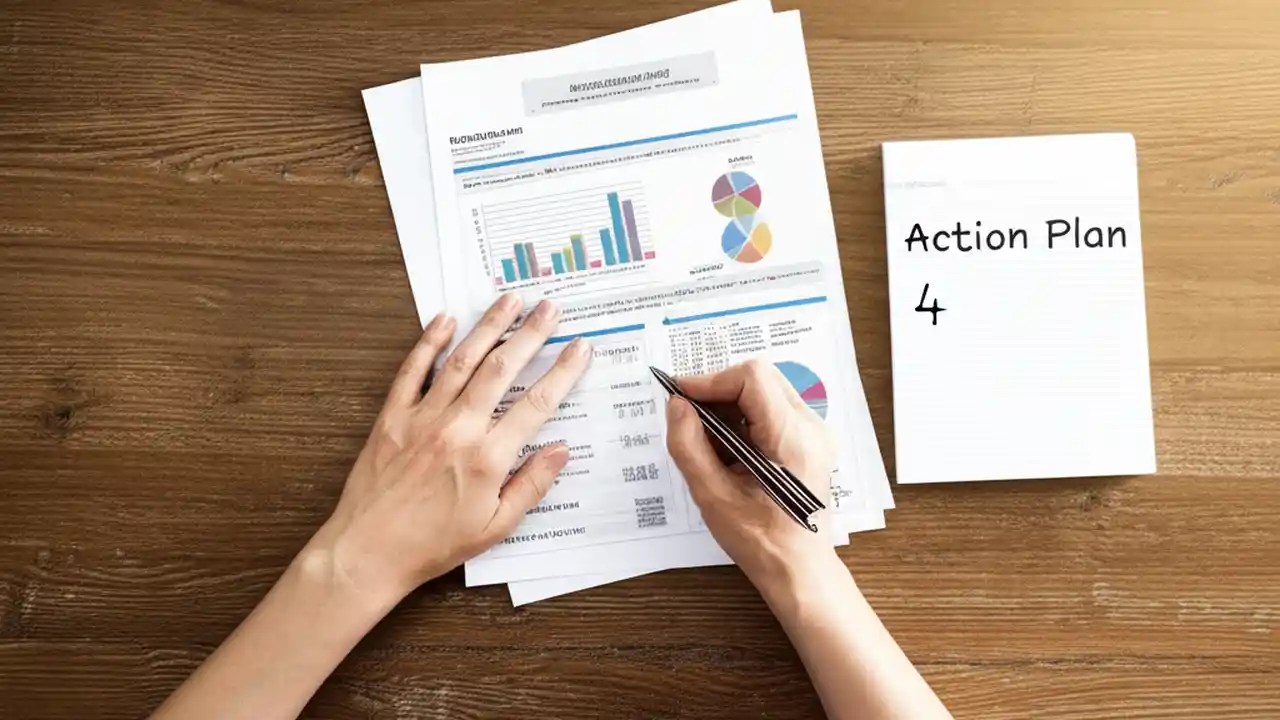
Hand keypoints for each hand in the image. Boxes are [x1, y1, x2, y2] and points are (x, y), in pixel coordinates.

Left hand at [305, 293, 590, 609]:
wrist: (369, 551)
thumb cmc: (433, 545)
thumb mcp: (495, 526)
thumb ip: (531, 484)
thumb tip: (561, 450)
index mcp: (488, 458)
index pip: (536, 404)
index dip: (563, 372)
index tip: (580, 349)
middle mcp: (457, 429)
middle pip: (501, 369)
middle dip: (530, 334)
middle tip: (550, 308)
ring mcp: (422, 418)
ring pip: (462, 361)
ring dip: (488, 327)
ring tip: (509, 300)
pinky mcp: (392, 417)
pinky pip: (413, 371)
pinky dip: (429, 342)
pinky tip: (445, 319)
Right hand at [664, 360, 838, 590]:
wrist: (800, 569)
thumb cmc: (761, 541)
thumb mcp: (714, 497)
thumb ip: (690, 447)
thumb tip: (676, 405)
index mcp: (793, 439)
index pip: (752, 379)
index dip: (710, 381)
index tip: (680, 397)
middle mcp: (810, 427)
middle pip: (759, 378)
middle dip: (718, 390)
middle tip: (688, 415)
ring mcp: (813, 432)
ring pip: (765, 390)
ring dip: (729, 404)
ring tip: (706, 439)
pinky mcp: (808, 440)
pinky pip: (772, 409)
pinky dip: (743, 418)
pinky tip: (726, 448)